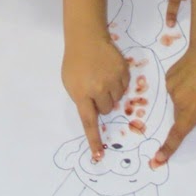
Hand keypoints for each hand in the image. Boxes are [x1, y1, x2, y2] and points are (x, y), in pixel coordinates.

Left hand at [62, 38, 129, 159]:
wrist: (87, 39)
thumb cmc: (75, 63)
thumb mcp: (71, 84)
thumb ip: (82, 100)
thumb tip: (96, 113)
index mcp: (82, 94)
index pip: (89, 122)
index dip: (94, 140)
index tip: (99, 155)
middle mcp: (98, 89)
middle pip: (106, 110)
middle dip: (101, 104)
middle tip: (95, 89)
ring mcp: (112, 80)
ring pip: (117, 100)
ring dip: (110, 94)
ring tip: (102, 78)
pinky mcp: (123, 71)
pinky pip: (124, 87)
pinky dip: (118, 83)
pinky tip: (109, 72)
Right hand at [154, 43, 195, 163]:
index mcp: (191, 109)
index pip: (178, 134)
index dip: (168, 149)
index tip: (156, 161)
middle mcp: (177, 100)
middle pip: (181, 117)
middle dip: (191, 114)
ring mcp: (171, 87)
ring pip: (178, 103)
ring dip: (188, 99)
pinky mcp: (168, 77)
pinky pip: (175, 90)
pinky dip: (183, 88)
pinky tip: (193, 76)